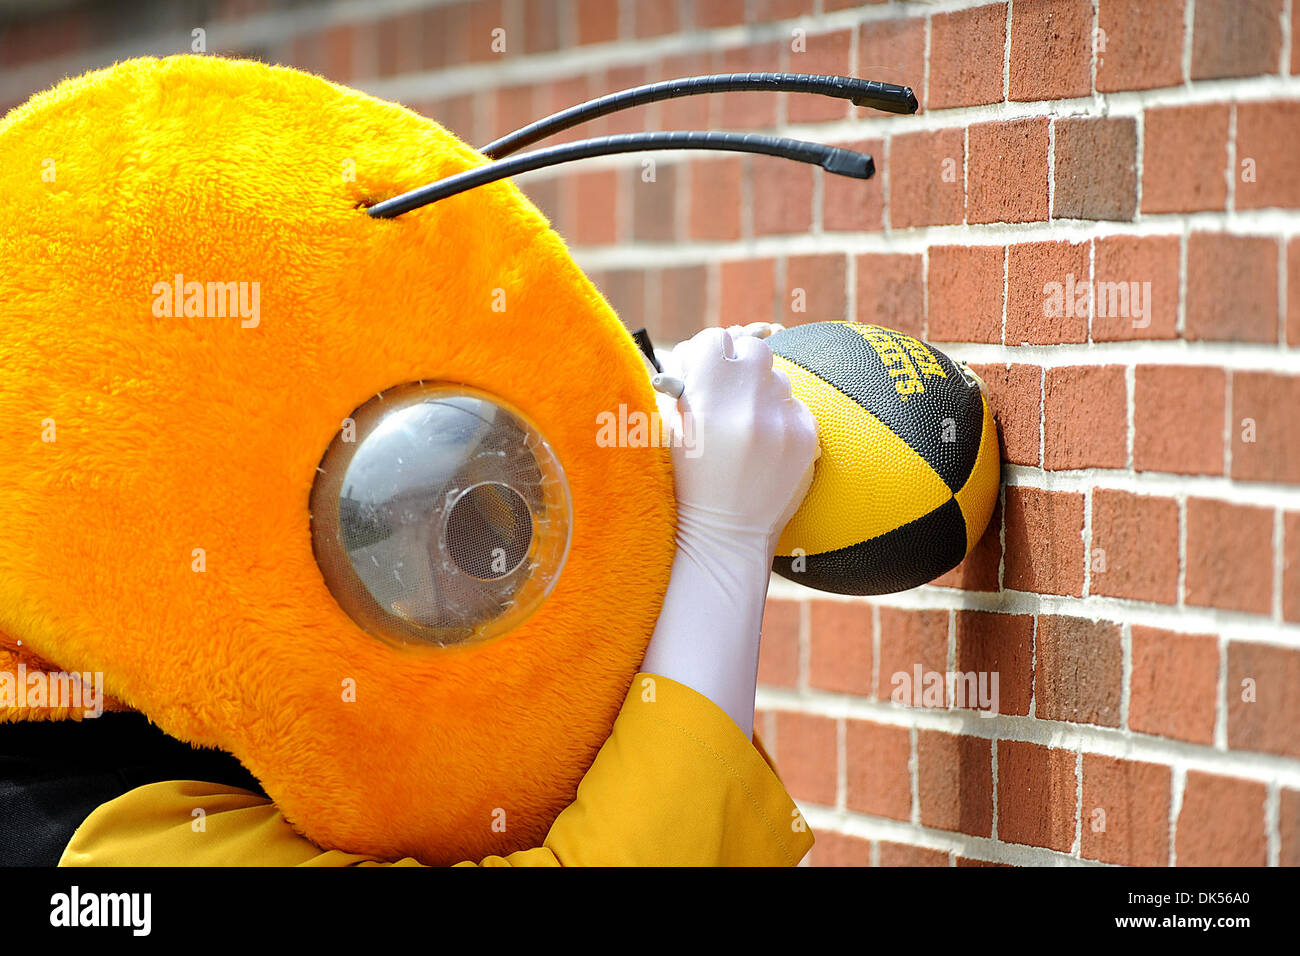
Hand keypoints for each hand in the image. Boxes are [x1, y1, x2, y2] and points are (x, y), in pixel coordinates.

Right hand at [654, 326, 817, 551]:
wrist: (724, 538)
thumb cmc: (686, 483)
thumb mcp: (668, 431)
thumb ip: (683, 386)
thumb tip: (699, 356)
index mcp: (708, 396)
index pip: (716, 339)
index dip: (708, 353)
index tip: (705, 370)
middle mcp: (749, 403)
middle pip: (753, 351)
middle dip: (740, 365)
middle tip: (730, 390)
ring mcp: (783, 421)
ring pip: (778, 379)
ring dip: (762, 393)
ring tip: (745, 427)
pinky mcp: (807, 438)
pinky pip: (796, 408)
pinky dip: (781, 420)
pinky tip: (764, 446)